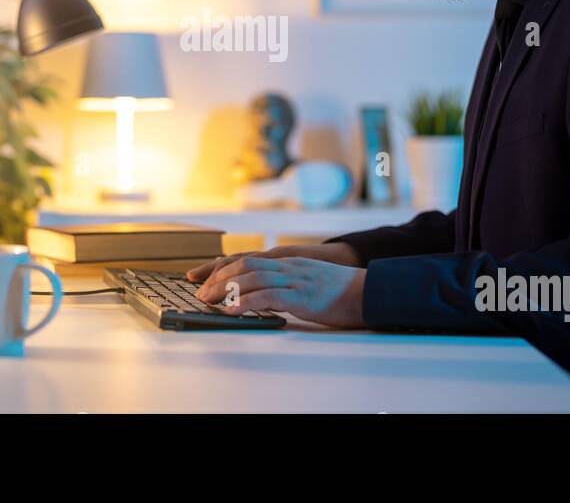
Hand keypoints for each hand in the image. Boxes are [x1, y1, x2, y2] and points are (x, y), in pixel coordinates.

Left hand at [193, 254, 366, 328]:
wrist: (369, 291)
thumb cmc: (341, 291)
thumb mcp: (308, 281)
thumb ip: (286, 283)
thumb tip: (262, 295)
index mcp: (288, 262)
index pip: (247, 258)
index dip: (221, 266)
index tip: (201, 276)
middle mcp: (287, 266)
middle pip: (244, 264)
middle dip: (217, 277)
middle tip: (200, 291)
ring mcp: (294, 279)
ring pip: (251, 277)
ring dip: (225, 289)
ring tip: (208, 300)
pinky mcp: (301, 295)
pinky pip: (267, 296)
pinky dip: (245, 302)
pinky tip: (231, 310)